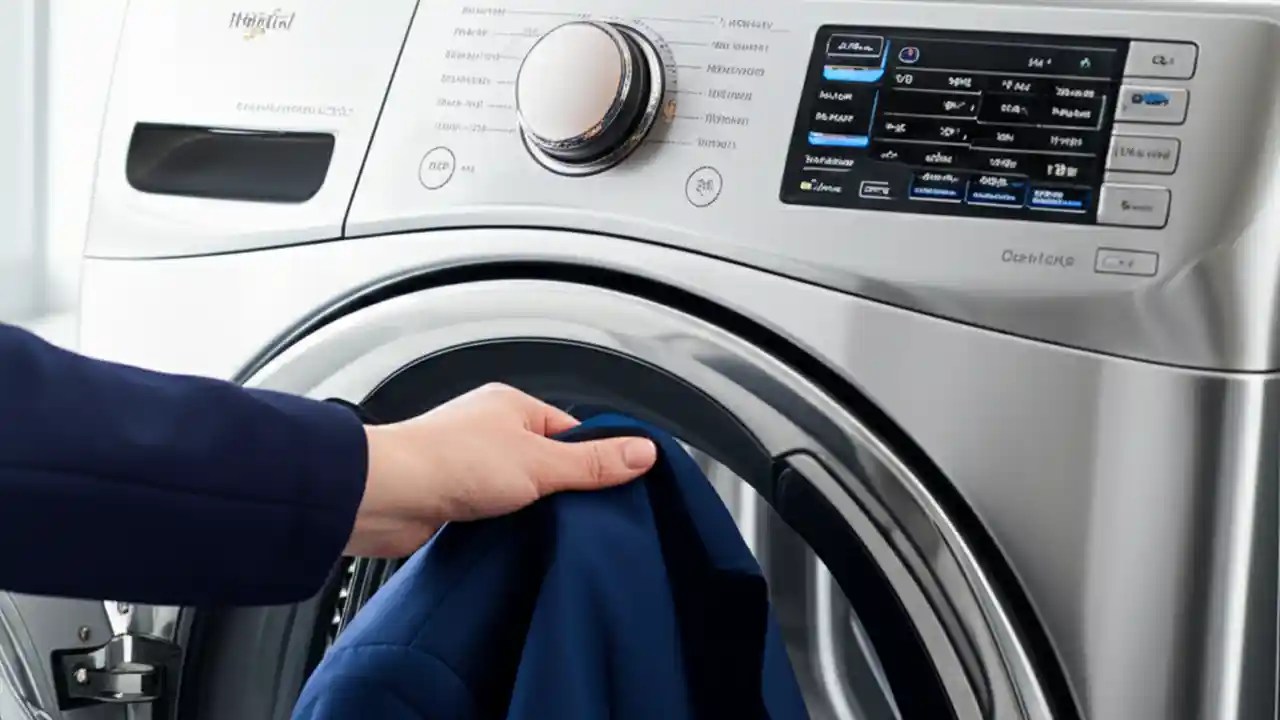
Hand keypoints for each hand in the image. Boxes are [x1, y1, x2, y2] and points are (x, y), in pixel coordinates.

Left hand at [346, 383, 657, 556]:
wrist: (385, 496)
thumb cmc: (448, 461)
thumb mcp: (540, 462)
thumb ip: (593, 462)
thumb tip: (642, 452)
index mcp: (511, 404)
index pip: (571, 431)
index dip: (592, 460)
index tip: (612, 486)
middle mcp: (488, 428)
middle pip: (546, 460)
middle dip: (559, 487)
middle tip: (574, 511)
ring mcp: (468, 462)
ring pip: (518, 488)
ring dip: (527, 508)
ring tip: (537, 524)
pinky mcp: (451, 495)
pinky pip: (492, 509)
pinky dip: (502, 522)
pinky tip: (508, 535)